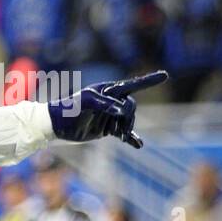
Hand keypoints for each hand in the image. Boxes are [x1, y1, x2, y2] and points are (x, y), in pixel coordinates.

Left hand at [47, 71, 165, 148]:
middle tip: (119, 129)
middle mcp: (112, 102)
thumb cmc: (70, 108)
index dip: (149, 80)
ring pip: (129, 121)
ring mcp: (111, 116)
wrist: (56, 124)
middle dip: (128, 118)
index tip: (165, 75)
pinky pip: (124, 133)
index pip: (133, 85)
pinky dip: (131, 138)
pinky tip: (138, 145)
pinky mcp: (107, 129)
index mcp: (109, 91)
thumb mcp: (87, 102)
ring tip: (120, 136)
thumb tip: (123, 110)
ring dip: (127, 129)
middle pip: (132, 108)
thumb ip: (106, 104)